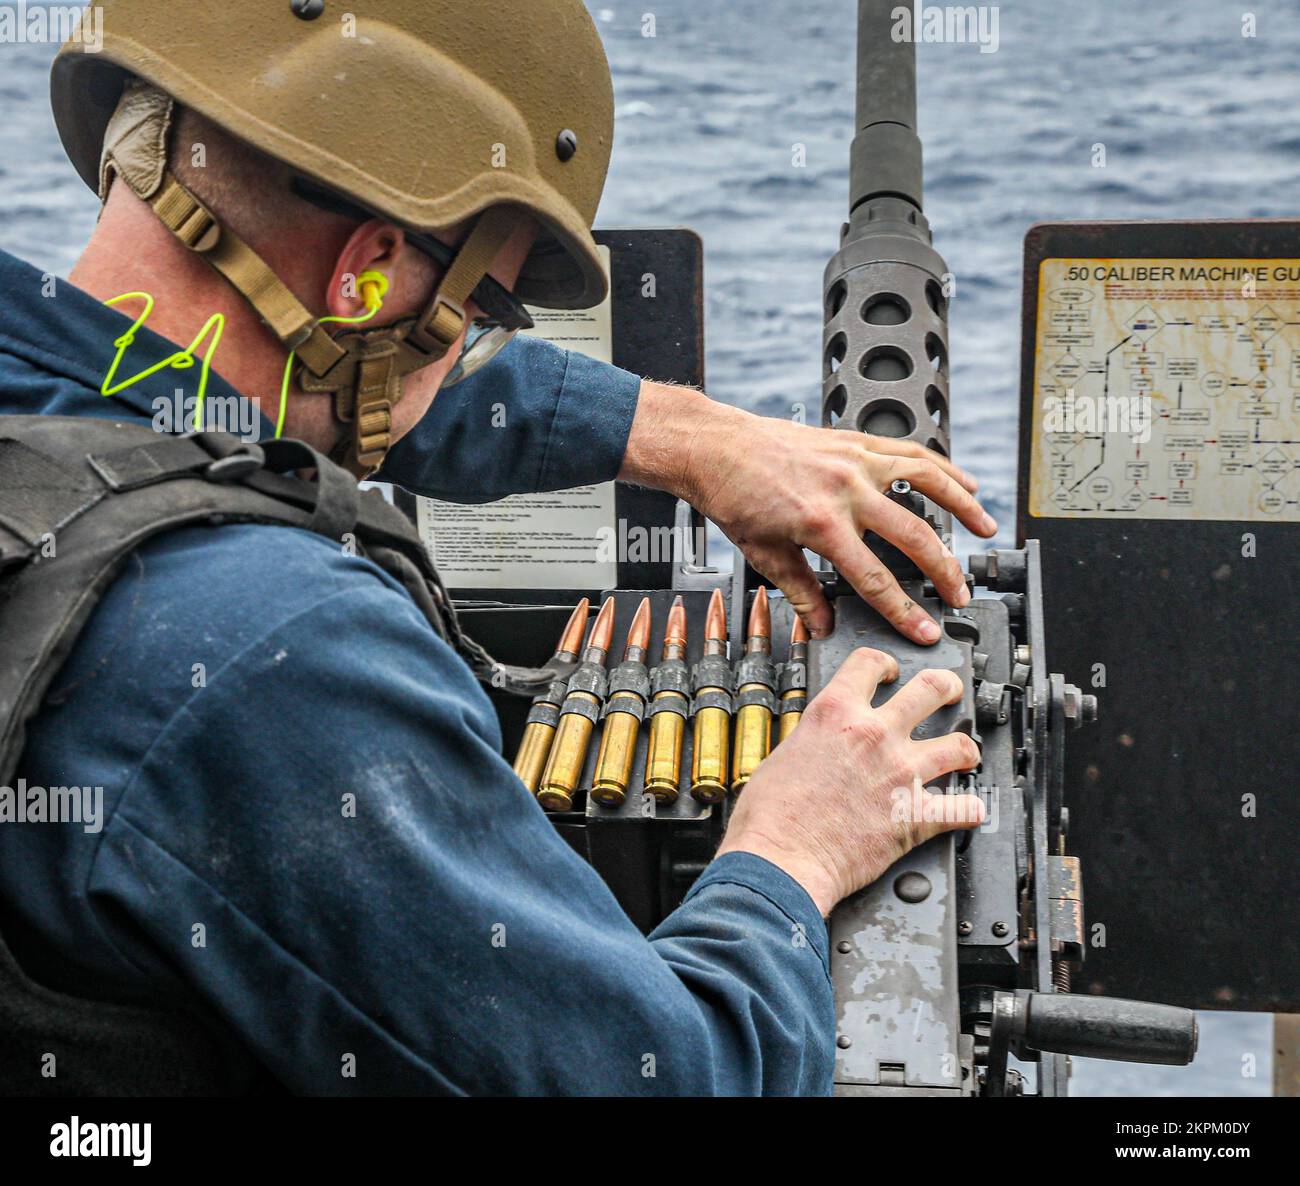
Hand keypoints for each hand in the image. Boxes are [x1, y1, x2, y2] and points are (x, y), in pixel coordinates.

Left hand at [620, 384, 997, 644]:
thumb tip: (824, 627)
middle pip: (913, 536)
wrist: (716, 447)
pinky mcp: (856, 442)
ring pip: (927, 481)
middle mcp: (845, 489)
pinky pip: (910, 452)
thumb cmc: (733, 496)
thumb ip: (801, 593)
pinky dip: (942, 467)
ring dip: (962, 506)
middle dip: (944, 571)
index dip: (904, 611)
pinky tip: (963, 481)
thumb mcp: (764, 555)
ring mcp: (855, 460)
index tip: (926, 631)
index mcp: (821, 524)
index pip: (875, 579)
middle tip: (961, 595)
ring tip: (986, 529)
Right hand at [714, 649, 983, 915]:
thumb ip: (813, 739)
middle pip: (930, 689)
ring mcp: (901, 772)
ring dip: (964, 749)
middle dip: (946, 686)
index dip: (885, 664)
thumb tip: (821, 744)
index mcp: (836, 713)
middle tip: (949, 692)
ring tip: (964, 753)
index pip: (869, 663)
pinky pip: (962, 808)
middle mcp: (874, 734)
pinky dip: (968, 810)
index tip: (890, 673)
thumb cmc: (771, 816)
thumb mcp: (782, 753)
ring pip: (957, 744)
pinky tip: (968, 809)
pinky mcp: (915, 815)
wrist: (781, 859)